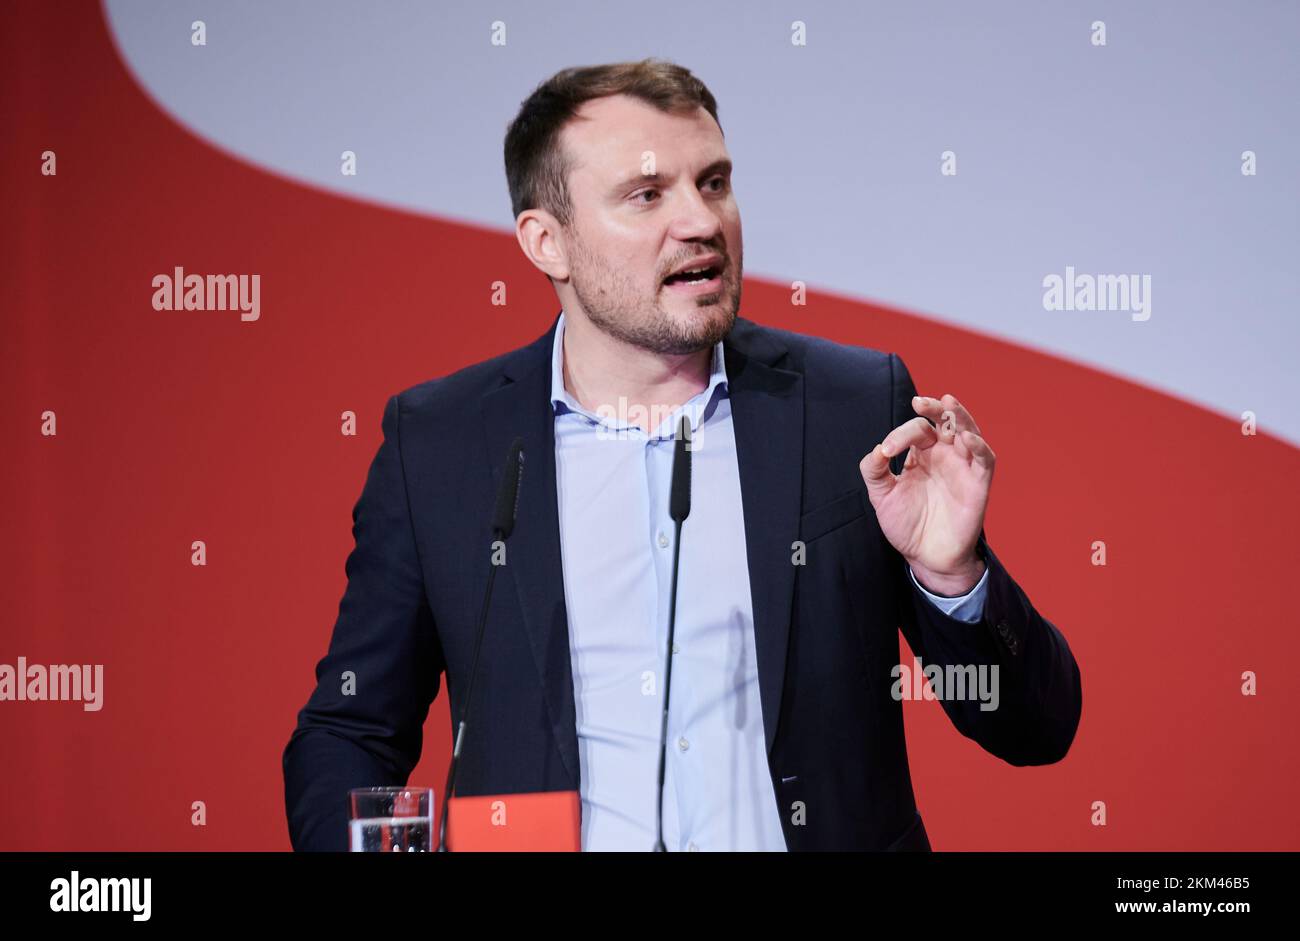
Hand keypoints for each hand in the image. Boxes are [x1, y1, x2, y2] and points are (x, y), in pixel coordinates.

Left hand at [858, 393, 994, 594]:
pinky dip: (978, 445)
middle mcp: (944, 456)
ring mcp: (963, 467)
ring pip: (968, 431)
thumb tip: (877, 450)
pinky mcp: (978, 484)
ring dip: (960, 416)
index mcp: (922, 455)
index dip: (900, 435)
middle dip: (934, 408)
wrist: (925, 557)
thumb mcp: (882, 497)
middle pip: (945, 421)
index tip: (886, 452)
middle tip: (919, 402)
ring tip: (947, 403)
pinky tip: (966, 438)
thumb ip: (874, 472)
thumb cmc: (906, 525)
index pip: (916, 431)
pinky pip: (985, 459)